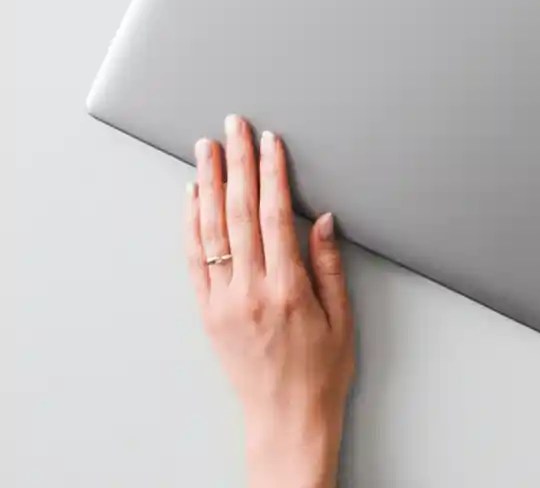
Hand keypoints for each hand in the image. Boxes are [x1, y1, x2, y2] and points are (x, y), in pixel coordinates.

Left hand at [186, 116, 353, 487]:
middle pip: (240, 212)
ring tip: (208, 148)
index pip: (277, 216)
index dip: (273, 174)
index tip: (271, 143)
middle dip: (238, 163)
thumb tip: (322, 220)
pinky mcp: (207, 312)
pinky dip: (190, 223)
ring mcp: (223, 301)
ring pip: (211, 229)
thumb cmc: (320, 373)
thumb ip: (329, 265)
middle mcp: (250, 291)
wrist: (285, 418)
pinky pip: (193, 259)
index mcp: (288, 289)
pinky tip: (193, 196)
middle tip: (235, 127)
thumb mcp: (343, 318)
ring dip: (210, 183)